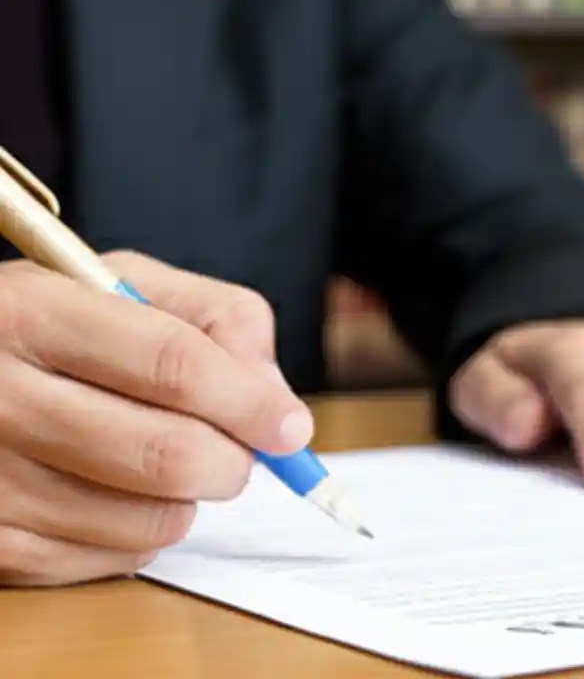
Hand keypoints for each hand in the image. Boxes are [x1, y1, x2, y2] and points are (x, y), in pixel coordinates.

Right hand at [0, 252, 310, 586]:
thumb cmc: (49, 326)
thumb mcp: (122, 286)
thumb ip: (217, 320)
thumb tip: (275, 398)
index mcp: (29, 312)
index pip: (173, 366)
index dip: (249, 403)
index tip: (289, 427)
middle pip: (165, 455)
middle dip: (232, 462)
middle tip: (240, 455)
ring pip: (144, 520)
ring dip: (188, 501)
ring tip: (169, 463)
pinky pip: (105, 560)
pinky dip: (141, 535)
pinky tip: (123, 496)